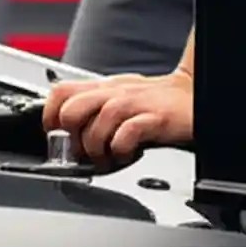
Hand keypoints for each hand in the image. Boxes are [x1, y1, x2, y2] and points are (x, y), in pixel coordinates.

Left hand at [42, 70, 193, 167]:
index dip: (50, 118)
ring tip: (107, 158)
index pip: (60, 93)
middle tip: (82, 153)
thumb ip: (94, 109)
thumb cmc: (156, 102)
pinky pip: (126, 135)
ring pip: (97, 124)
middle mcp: (115, 93)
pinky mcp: (155, 119)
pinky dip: (121, 151)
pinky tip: (128, 155)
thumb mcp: (119, 98)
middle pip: (71, 110)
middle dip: (71, 140)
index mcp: (103, 88)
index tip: (56, 138)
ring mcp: (135, 105)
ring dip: (97, 150)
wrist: (195, 96)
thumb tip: (65, 130)